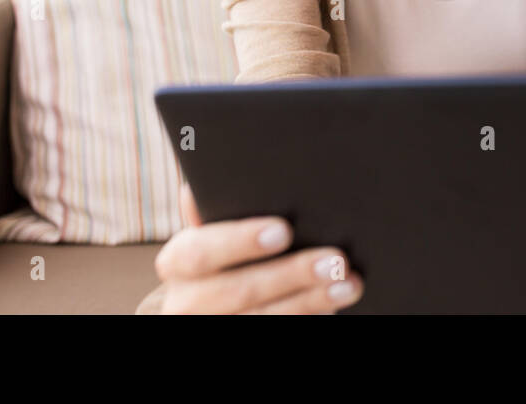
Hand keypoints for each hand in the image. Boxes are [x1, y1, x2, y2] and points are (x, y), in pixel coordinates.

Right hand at [153, 184, 364, 312]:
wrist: (214, 309)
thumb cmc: (220, 258)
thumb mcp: (211, 234)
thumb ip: (211, 211)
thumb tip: (198, 185)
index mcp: (177, 263)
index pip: (199, 252)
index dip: (240, 241)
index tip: (283, 230)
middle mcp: (187, 302)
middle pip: (240, 290)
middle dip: (291, 273)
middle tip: (335, 259)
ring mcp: (215, 326)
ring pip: (263, 318)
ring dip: (311, 300)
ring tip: (348, 282)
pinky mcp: (239, 340)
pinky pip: (277, 333)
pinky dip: (309, 317)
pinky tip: (333, 305)